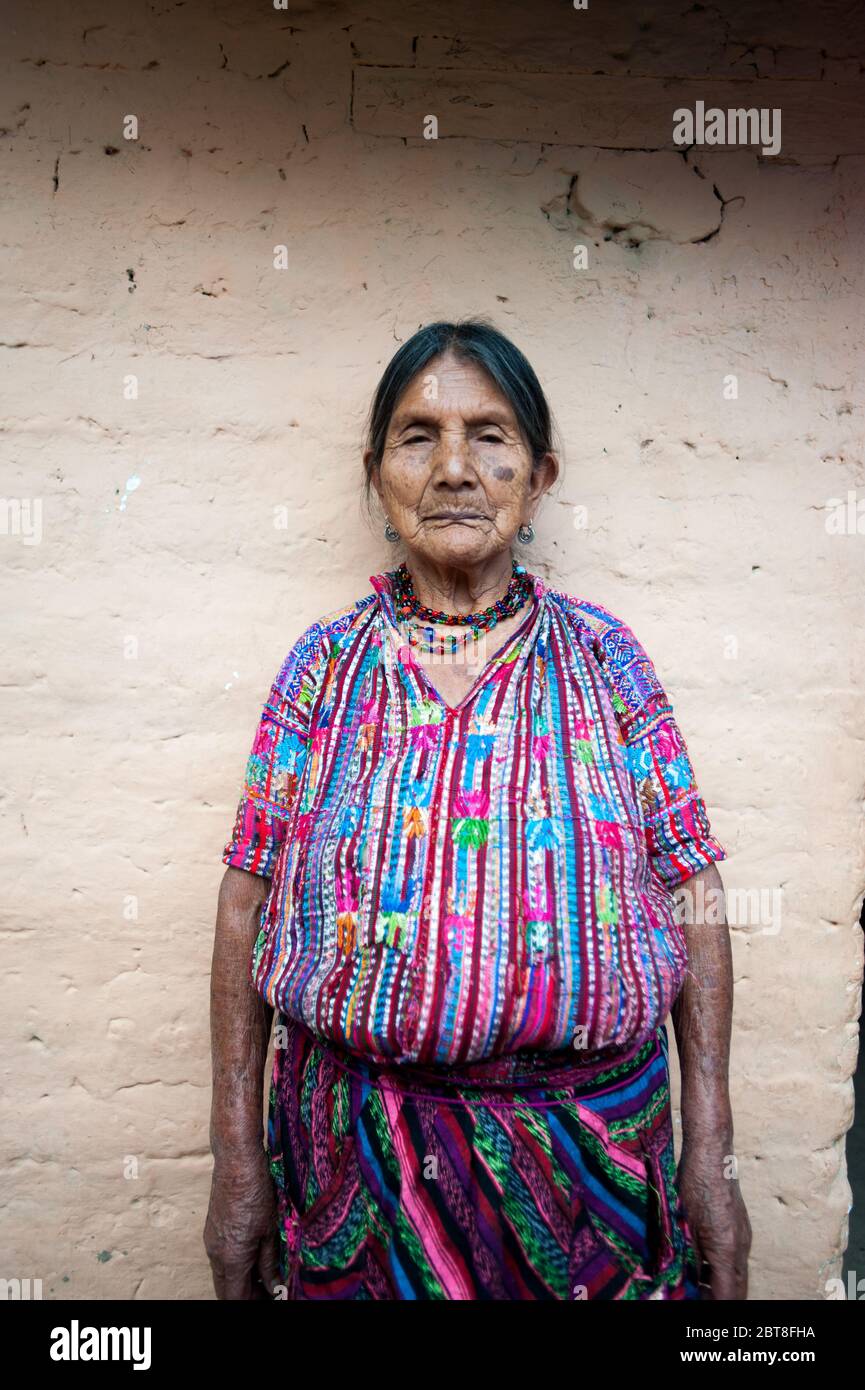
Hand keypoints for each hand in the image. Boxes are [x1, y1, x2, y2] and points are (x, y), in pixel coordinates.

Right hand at [204, 1145, 279, 1298]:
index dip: (253, 1302)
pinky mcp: (211, 1231)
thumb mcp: (270, 1231)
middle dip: (245, 1295)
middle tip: (268, 1292)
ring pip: (221, 1276)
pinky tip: (252, 1259)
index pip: (236, 1298)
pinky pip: (219, 1260)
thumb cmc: (256, 1193)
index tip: (270, 1299)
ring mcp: (210, 1243)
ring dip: (239, 1282)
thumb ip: (269, 1263)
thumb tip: (272, 1285)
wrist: (235, 1162)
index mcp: (231, 1259)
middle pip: (225, 1290)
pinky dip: (233, 1268)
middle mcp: (215, 1255)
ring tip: (264, 1277)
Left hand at [676, 1142, 750, 1299]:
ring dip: (720, 1284)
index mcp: (726, 1250)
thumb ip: (686, 1256)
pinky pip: (735, 1257)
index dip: (714, 1304)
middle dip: (721, 1298)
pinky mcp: (740, 1227)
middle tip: (697, 1299)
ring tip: (696, 1286)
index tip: (697, 1305)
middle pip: (737, 1288)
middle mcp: (741, 1246)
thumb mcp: (683, 1225)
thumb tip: (680, 1280)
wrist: (712, 1154)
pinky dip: (722, 1268)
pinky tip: (701, 1265)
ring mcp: (743, 1236)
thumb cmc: (694, 1185)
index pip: (728, 1294)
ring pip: (736, 1273)